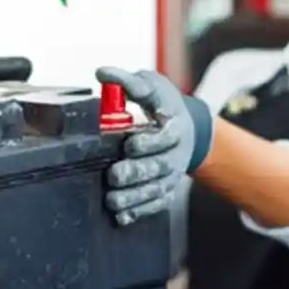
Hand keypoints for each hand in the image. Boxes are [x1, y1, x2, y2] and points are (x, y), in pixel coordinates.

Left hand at [96, 67, 212, 225]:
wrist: (186, 127)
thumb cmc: (162, 104)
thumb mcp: (150, 86)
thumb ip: (128, 82)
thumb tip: (102, 72)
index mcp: (174, 125)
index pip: (164, 136)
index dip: (148, 142)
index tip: (130, 144)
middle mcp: (175, 153)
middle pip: (159, 167)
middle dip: (136, 172)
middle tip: (114, 175)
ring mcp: (171, 174)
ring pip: (156, 189)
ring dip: (134, 197)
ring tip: (112, 201)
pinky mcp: (166, 189)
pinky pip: (155, 204)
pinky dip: (139, 211)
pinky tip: (122, 216)